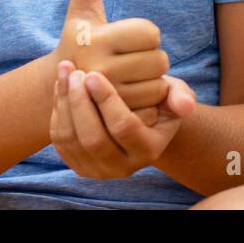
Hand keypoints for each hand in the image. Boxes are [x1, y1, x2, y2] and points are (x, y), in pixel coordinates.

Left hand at [50, 59, 196, 178]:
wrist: (138, 118)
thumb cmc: (158, 101)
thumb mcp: (174, 95)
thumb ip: (181, 97)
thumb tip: (185, 105)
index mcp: (149, 150)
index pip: (123, 127)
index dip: (106, 100)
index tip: (94, 74)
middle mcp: (124, 167)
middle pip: (94, 138)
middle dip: (80, 102)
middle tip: (77, 72)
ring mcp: (98, 170)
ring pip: (72, 139)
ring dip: (65, 103)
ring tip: (66, 72)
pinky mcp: (79, 166)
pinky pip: (60, 141)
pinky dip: (57, 112)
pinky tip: (61, 86)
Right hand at [51, 0, 168, 113]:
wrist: (61, 89)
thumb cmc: (80, 39)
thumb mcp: (83, 7)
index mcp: (96, 40)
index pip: (151, 33)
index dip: (146, 33)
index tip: (128, 38)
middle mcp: (98, 72)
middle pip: (159, 60)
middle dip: (153, 58)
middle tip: (131, 59)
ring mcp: (107, 99)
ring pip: (159, 85)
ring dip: (153, 81)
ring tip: (131, 77)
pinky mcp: (115, 120)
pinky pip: (156, 107)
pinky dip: (152, 103)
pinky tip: (133, 96)